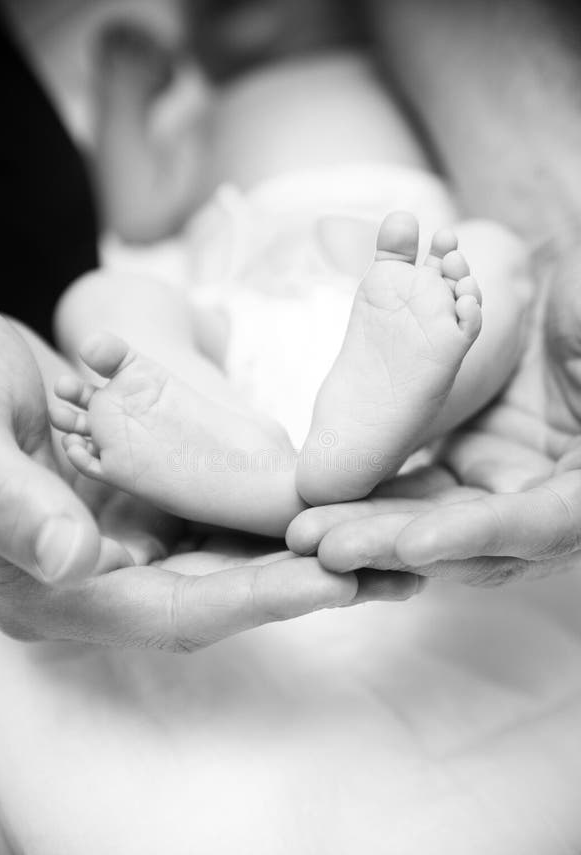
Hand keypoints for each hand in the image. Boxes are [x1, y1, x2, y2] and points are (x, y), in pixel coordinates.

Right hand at [0, 305, 419, 648]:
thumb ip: (12, 505)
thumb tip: (75, 560)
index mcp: (57, 591)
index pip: (176, 610)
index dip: (257, 598)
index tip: (337, 583)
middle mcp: (105, 580)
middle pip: (225, 591)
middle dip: (311, 579)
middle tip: (401, 566)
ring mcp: (132, 541)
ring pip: (236, 553)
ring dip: (310, 543)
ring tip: (393, 531)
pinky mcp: (152, 502)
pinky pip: (227, 510)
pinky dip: (279, 503)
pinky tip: (338, 490)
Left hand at [287, 253, 580, 584]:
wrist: (553, 301)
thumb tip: (575, 391)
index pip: (538, 525)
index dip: (477, 536)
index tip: (414, 544)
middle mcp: (541, 498)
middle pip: (466, 542)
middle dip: (394, 546)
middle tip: (328, 548)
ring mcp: (495, 488)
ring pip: (428, 521)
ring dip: (366, 529)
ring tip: (305, 532)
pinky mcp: (458, 468)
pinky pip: (409, 490)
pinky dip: (367, 499)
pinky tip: (319, 502)